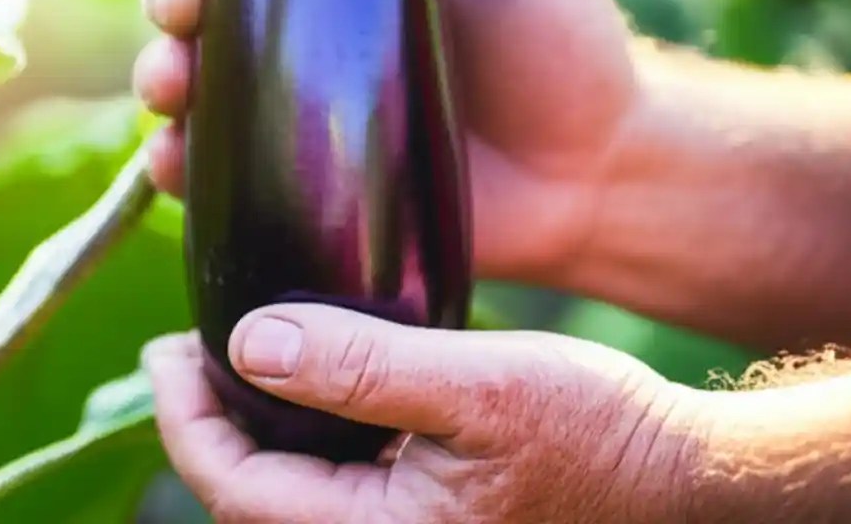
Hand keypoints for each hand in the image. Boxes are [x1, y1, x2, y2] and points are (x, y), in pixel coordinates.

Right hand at [133, 0, 639, 282]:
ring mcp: (293, 115)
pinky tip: (174, 160)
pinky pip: (214, 177)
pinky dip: (174, 165)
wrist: (595, 184)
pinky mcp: (297, 190)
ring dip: (158, 72)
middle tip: (184, 1)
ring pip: (191, 82)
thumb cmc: (569, 56)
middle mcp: (305, 34)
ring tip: (171, 84)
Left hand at [143, 304, 702, 523]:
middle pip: (249, 496)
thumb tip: (250, 344)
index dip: (184, 419)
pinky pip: (332, 485)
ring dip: (249, 427)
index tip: (164, 348)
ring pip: (287, 491)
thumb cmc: (600, 439)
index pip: (237, 490)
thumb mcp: (481, 388)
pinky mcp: (422, 518)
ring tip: (227, 357)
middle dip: (203, 423)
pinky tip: (303, 384)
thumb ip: (362, 370)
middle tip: (181, 347)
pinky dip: (301, 434)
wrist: (685, 482)